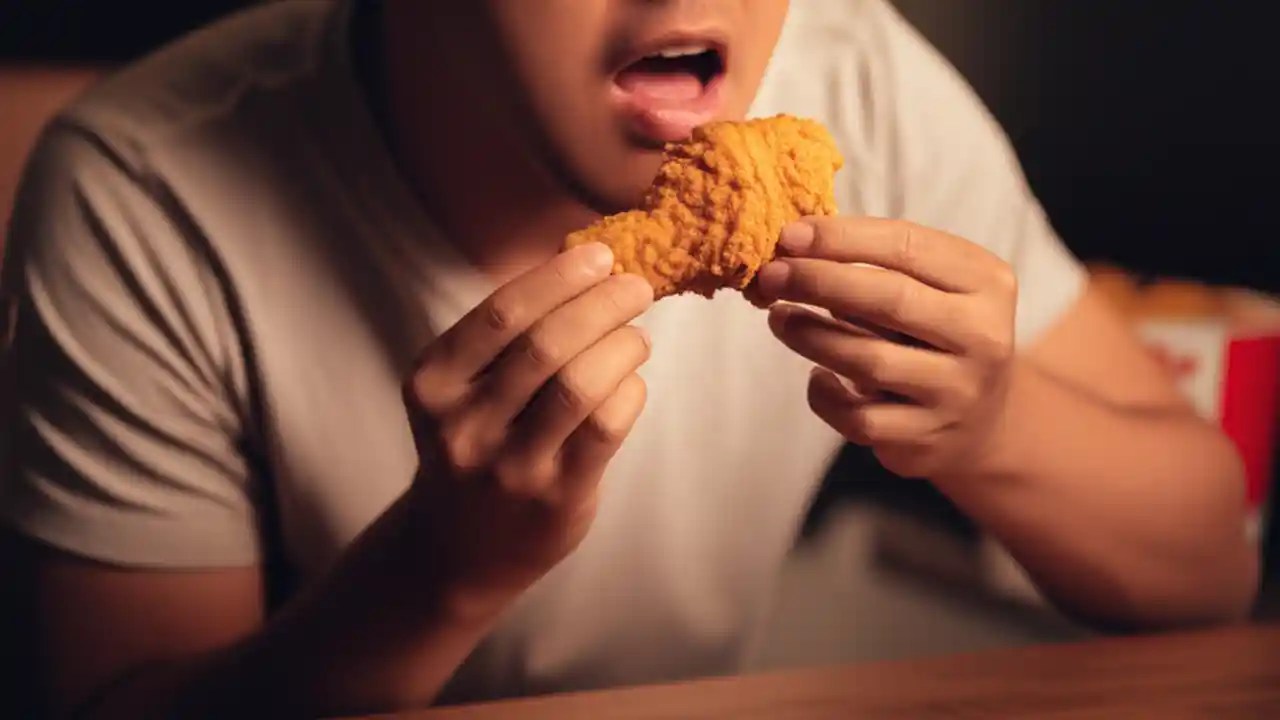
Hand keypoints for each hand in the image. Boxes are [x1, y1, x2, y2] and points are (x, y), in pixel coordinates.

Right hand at [403, 242, 653, 614]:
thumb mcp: (461, 390)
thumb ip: (507, 336)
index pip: (502, 314)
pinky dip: (630, 392)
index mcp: (433, 383)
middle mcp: (464, 425)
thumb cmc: (474, 444)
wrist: (457, 549)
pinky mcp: (555, 498)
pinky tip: (630, 383)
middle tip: (636, 287)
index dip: (559, 278)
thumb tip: (585, 264)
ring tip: (637, 337)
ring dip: (623, 346)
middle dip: (602, 304)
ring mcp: (509, 466)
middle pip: (546, 344)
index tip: (599, 256)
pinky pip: (606, 427)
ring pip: (580, 385)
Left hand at [754, 217, 1016, 478]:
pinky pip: (858, 417)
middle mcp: (983, 336)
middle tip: (772, 275)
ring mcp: (957, 392)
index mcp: (986, 283)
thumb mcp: (927, 290)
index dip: (842, 238)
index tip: (789, 235)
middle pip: (891, 299)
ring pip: (869, 360)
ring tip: (779, 317)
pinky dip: (825, 395)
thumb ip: (874, 267)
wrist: (981, 422)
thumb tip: (793, 248)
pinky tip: (817, 376)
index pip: (908, 246)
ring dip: (810, 335)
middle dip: (819, 281)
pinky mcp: (927, 438)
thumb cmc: (934, 336)